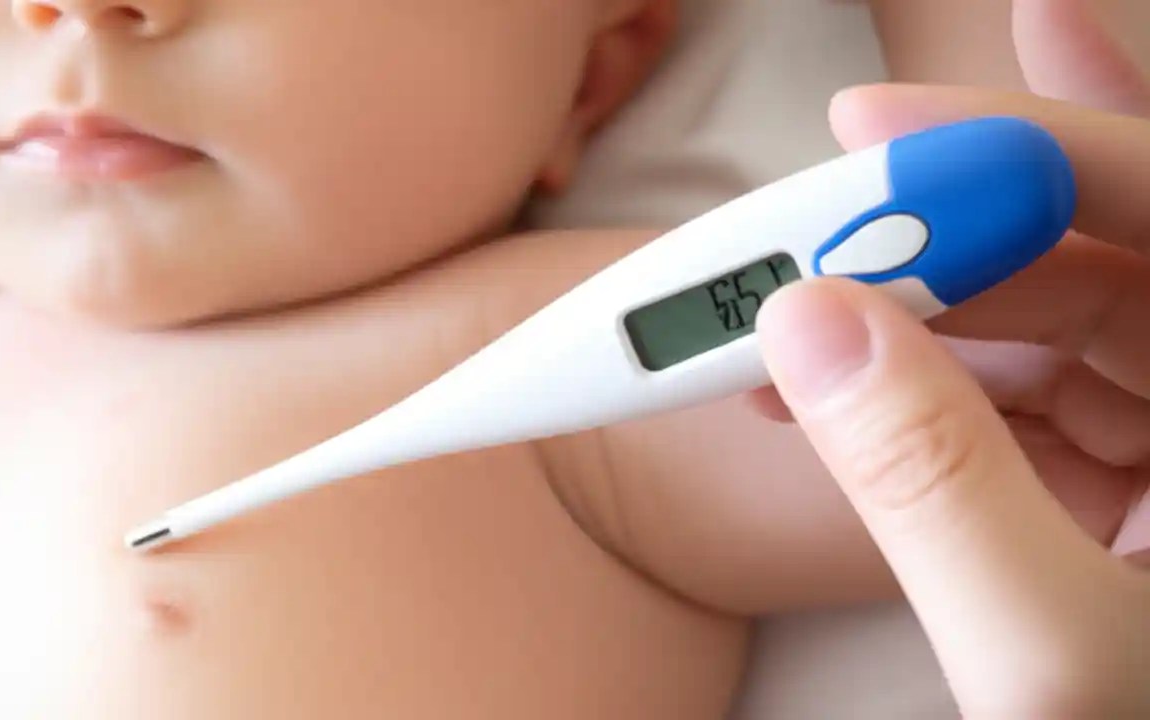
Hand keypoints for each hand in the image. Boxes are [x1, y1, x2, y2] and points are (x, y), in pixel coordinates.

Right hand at [751, 0, 1149, 559]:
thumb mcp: (1042, 649)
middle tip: (796, 245)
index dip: (1018, 146)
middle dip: (927, 246)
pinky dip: (914, 391)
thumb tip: (809, 331)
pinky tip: (826, 386)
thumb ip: (934, 485)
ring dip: (898, 322)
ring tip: (777, 327)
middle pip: (1082, 260)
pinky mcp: (1117, 488)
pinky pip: (1014, 400)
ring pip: (1034, 331)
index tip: (872, 119)